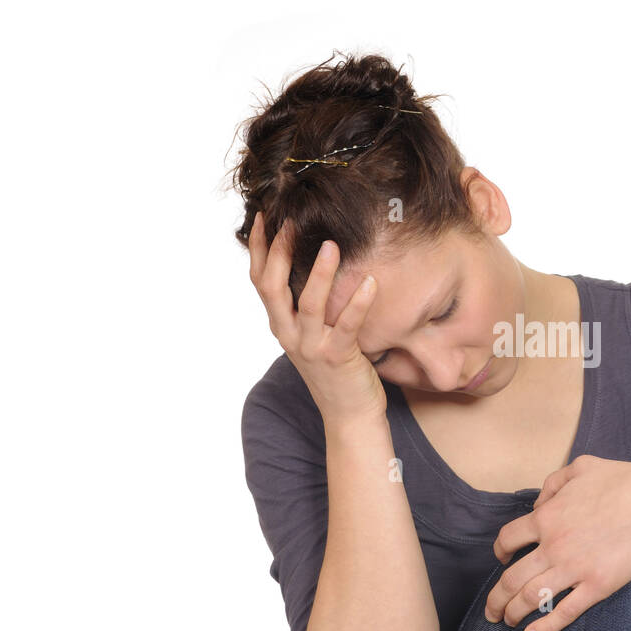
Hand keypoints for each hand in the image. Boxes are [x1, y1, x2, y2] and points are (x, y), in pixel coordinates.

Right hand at [248, 211, 387, 424]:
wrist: (349, 414)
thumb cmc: (336, 367)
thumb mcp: (312, 333)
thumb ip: (306, 304)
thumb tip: (313, 261)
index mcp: (281, 325)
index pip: (260, 281)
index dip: (259, 248)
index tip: (265, 216)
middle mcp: (290, 335)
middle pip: (273, 288)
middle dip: (280, 252)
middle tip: (291, 221)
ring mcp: (312, 348)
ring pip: (310, 305)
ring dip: (321, 273)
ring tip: (332, 244)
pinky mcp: (338, 358)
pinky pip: (348, 326)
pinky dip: (359, 303)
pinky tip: (371, 283)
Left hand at [483, 454, 630, 630]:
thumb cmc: (622, 479)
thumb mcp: (579, 468)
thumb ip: (552, 484)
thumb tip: (538, 504)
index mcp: (546, 517)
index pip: (508, 540)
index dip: (500, 553)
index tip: (501, 561)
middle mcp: (553, 546)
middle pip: (511, 578)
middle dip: (496, 598)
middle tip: (491, 611)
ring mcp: (574, 568)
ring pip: (531, 598)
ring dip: (513, 613)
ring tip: (507, 623)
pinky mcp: (597, 586)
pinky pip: (564, 612)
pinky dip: (543, 628)